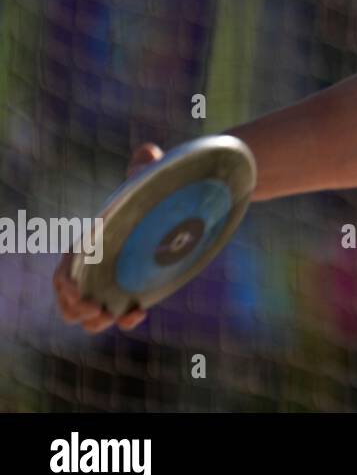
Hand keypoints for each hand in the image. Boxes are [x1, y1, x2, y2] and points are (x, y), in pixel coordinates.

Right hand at [52, 142, 162, 332]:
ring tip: (111, 314)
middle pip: (69, 303)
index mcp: (88, 248)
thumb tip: (150, 153)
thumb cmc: (150, 196)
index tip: (74, 287)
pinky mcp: (134, 294)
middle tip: (96, 307)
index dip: (62, 284)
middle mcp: (96, 270)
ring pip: (90, 317)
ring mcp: (114, 285)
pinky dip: (125, 321)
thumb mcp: (146, 180)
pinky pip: (121, 318)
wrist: (176, 211)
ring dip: (95, 321)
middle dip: (75, 309)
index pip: (61, 273)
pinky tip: (139, 313)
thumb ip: (144, 167)